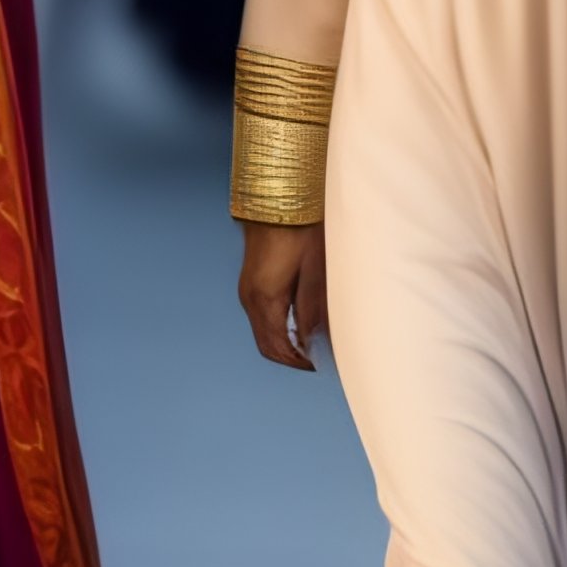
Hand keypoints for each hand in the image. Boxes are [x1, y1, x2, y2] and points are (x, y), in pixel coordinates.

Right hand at [238, 219, 327, 371]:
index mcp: (265, 299)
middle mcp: (250, 299)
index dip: (298, 362)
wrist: (276, 201)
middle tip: (317, 360)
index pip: (277, 347)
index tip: (319, 365)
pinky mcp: (250, 284)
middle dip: (290, 358)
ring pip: (262, 333)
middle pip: (266, 345)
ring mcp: (247, 291)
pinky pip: (261, 318)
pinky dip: (278, 330)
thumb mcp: (313, 272)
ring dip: (284, 344)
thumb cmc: (299, 231)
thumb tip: (314, 341)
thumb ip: (312, 309)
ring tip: (311, 345)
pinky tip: (297, 325)